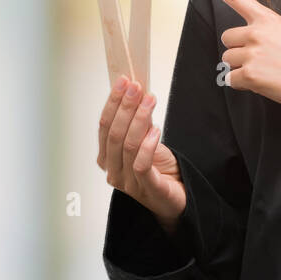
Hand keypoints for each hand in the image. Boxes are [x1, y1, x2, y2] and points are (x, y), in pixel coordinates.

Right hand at [97, 75, 186, 228]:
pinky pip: (141, 165)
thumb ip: (137, 123)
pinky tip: (156, 130)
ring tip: (150, 101)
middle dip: (125, 107)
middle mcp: (112, 171)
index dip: (112, 103)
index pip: (104, 126)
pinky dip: (148, 145)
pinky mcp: (147, 190)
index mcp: (107, 158)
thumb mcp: (145, 141)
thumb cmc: (159, 170)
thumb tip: (136, 92)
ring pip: (127, 146)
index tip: (123, 82)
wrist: (176, 197)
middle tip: (136, 87)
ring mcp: (128, 183)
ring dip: (139, 119)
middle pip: (114, 134)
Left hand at [193, 0, 280, 114]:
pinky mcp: (251, 75)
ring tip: (267, 72)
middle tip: (261, 59)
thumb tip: (248, 43)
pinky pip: (231, 80)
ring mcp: (253, 54)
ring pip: (228, 60)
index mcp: (268, 19)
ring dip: (241, 68)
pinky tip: (264, 83)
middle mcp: (257, 33)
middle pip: (226, 39)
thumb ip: (266, 32)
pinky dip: (243, 85)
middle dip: (238, 50)